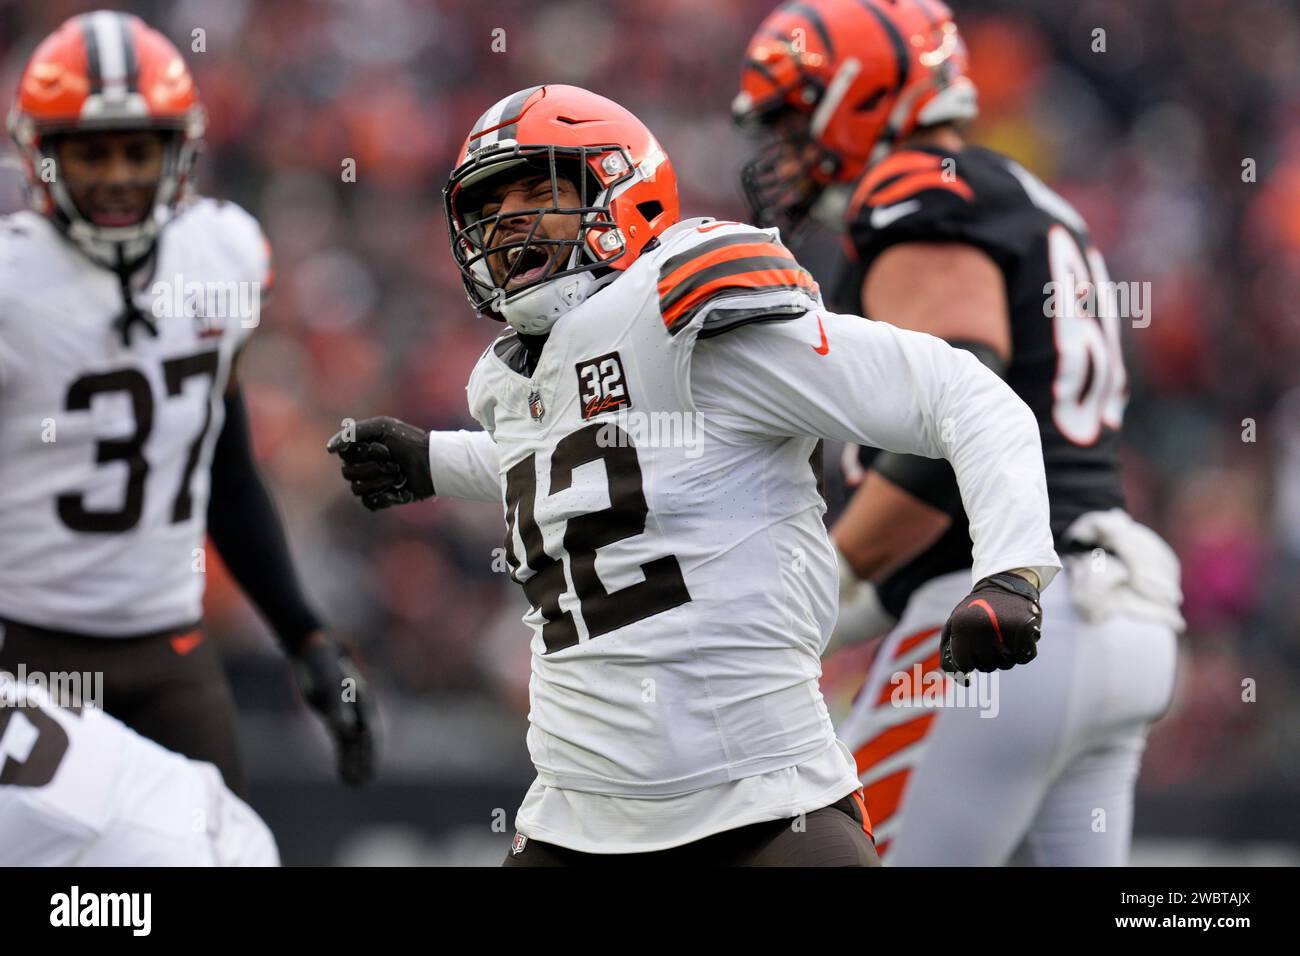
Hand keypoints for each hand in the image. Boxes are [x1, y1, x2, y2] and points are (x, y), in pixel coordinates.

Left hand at [292, 635, 376, 785]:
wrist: (313, 655)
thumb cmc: (322, 665)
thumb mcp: (328, 685)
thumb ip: (337, 708)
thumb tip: (346, 732)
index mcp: (364, 701)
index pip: (371, 731)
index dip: (372, 752)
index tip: (371, 770)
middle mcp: (359, 711)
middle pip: (366, 741)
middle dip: (366, 762)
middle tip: (364, 783)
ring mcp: (348, 716)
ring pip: (354, 745)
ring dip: (355, 764)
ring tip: (354, 785)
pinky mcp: (335, 720)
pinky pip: (342, 743)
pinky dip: (343, 758)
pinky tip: (343, 774)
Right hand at [326, 417, 432, 510]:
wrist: (433, 463)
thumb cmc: (409, 442)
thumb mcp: (382, 426)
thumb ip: (353, 433)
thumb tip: (329, 450)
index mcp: (361, 449)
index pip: (345, 455)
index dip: (364, 453)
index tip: (384, 447)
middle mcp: (363, 466)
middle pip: (348, 473)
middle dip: (374, 467)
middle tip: (395, 462)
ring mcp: (372, 484)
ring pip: (357, 489)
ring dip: (381, 481)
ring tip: (398, 475)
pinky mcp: (382, 500)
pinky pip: (369, 503)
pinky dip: (385, 496)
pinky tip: (399, 489)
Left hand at [940, 571, 1041, 674]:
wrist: (1005, 583)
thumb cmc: (977, 609)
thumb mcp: (954, 623)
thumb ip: (949, 651)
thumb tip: (962, 681)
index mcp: (961, 628)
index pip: (964, 665)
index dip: (969, 661)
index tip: (972, 651)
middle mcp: (982, 631)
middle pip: (987, 666)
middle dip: (988, 657)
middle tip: (990, 636)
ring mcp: (1004, 631)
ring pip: (1007, 664)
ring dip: (1006, 654)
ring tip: (1002, 633)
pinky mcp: (1025, 630)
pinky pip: (1025, 657)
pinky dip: (1023, 651)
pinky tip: (1017, 635)